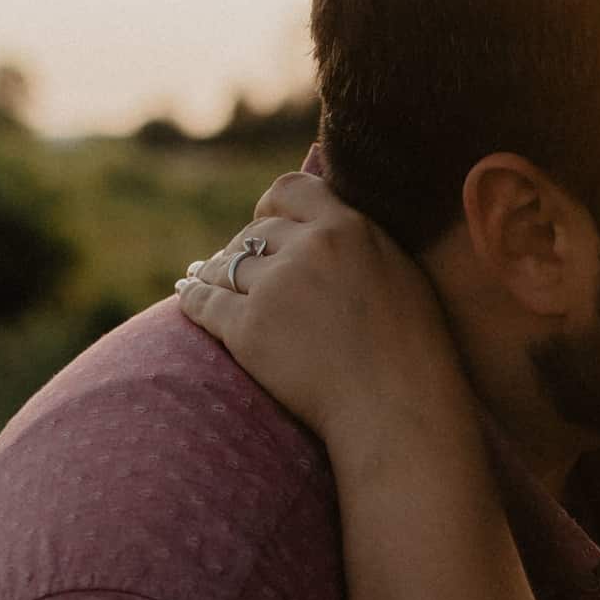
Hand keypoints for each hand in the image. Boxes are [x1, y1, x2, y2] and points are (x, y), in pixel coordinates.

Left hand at [176, 174, 481, 463]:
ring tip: (207, 280)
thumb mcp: (399, 274)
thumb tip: (326, 226)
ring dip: (215, 272)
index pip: (290, 189)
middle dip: (245, 249)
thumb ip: (361, 244)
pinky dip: (194, 298)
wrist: (398, 410)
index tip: (265, 221)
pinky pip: (206, 303)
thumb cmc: (411, 354)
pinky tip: (188, 297)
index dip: (270, 206)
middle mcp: (311, 248)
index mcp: (350, 227)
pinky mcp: (249, 329)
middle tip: (240, 267)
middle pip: (256, 232)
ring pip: (225, 265)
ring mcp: (277, 288)